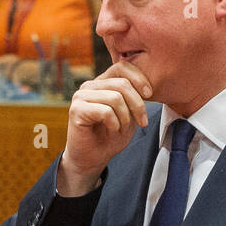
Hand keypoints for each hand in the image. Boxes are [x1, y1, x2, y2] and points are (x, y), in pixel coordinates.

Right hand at [56, 60, 153, 195]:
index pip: (122, 67)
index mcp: (102, 82)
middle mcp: (89, 86)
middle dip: (138, 105)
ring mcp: (80, 96)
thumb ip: (134, 97)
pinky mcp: (76, 110)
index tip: (150, 96)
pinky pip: (105, 111)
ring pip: (115, 98)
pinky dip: (114, 124)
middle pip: (122, 84)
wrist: (93, 158)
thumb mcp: (129, 114)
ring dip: (125, 117)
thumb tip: (147, 87)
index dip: (139, 79)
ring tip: (122, 129)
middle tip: (142, 122)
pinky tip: (112, 130)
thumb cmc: (111, 136)